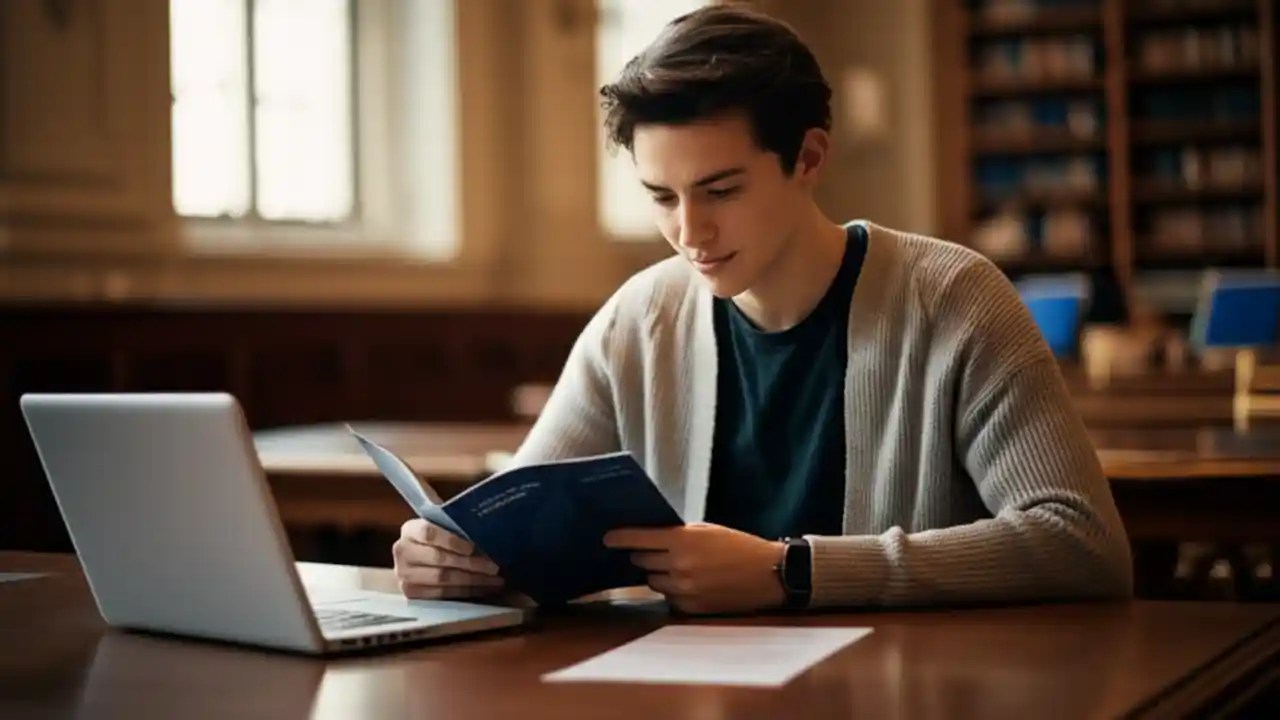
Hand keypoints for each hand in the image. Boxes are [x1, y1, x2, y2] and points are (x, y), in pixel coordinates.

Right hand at [392, 519, 504, 599]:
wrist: (417, 558)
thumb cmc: (438, 537)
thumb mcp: (444, 526)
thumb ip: (458, 526)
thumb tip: (487, 530)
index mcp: (410, 530)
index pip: (429, 533)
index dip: (452, 541)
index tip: (472, 547)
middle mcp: (402, 552)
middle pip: (438, 559)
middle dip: (469, 564)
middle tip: (493, 566)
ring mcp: (404, 575)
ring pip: (442, 579)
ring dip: (472, 580)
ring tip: (494, 579)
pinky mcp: (411, 594)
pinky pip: (443, 594)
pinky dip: (466, 591)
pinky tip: (484, 588)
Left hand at [603, 522, 785, 614]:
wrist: (766, 574)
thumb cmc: (738, 546)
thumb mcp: (706, 530)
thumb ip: (677, 534)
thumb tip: (648, 537)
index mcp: (682, 541)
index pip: (639, 539)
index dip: (620, 538)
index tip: (607, 538)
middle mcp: (679, 566)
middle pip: (641, 561)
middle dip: (643, 555)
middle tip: (651, 551)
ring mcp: (683, 589)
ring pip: (653, 581)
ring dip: (658, 574)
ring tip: (679, 567)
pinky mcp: (690, 608)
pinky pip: (668, 597)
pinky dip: (673, 590)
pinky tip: (691, 583)